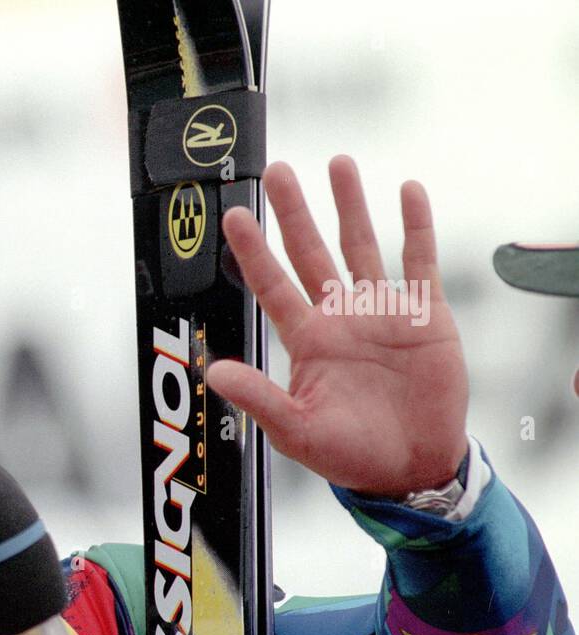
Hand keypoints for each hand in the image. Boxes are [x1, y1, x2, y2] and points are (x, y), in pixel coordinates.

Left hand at [208, 156, 468, 497]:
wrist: (410, 468)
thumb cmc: (348, 454)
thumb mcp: (296, 431)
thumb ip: (259, 398)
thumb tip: (213, 373)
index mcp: (306, 340)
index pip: (272, 284)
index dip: (254, 250)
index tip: (235, 214)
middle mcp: (339, 316)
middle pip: (311, 251)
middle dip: (295, 211)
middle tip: (278, 169)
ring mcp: (381, 311)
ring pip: (360, 244)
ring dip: (350, 204)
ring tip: (338, 163)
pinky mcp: (425, 316)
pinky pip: (419, 262)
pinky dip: (416, 227)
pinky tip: (407, 191)